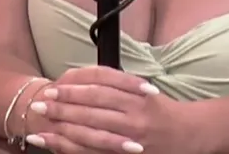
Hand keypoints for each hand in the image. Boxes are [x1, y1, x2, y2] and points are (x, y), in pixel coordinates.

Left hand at [22, 66, 190, 153]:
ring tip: (40, 127)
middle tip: (39, 105)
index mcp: (136, 96)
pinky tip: (55, 146)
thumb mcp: (141, 90)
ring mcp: (132, 140)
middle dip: (63, 108)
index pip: (98, 90)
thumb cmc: (160, 110)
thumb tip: (79, 80)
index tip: (53, 88)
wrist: (189, 134)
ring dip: (63, 131)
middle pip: (92, 111)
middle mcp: (135, 118)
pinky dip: (73, 149)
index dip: (73, 89)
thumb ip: (114, 85)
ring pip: (92, 135)